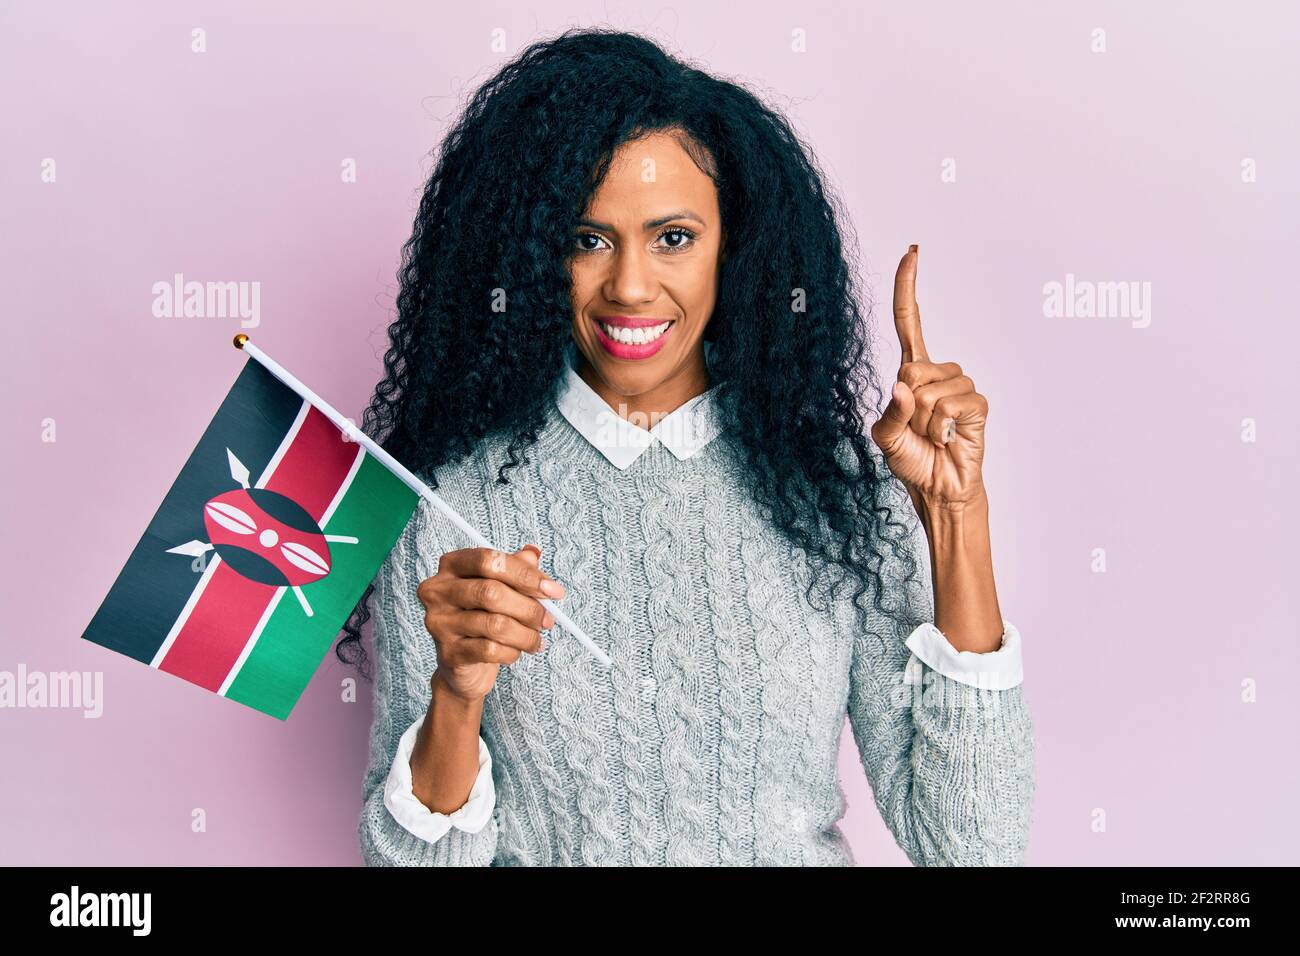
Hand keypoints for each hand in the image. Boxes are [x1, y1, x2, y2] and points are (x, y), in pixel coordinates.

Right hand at [418, 544, 564, 701]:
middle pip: (491, 592)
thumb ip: (516, 568)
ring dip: (526, 634)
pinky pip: (490, 650)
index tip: (553, 591)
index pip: (489, 561)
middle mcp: (438, 591)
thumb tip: (533, 552)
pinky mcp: (448, 652)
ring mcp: (439, 622)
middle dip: (529, 608)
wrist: (463, 664)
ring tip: (536, 639)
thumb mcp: (501, 587)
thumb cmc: (483, 617)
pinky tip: (517, 652)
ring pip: (495, 624)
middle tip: (548, 620)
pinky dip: (512, 652)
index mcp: (452, 565)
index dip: (526, 575)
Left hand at [871, 244, 988, 513]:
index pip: (910, 321)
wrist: (938, 489)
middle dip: (907, 408)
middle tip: (917, 430)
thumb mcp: (885, 438)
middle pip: (913, 371)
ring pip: (931, 393)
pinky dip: (945, 428)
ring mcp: (960, 386)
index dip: (909, 287)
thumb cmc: (911, 459)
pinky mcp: (977, 405)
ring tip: (933, 436)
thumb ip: (890, 414)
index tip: (912, 252)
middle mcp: (936, 373)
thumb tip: (903, 387)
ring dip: (925, 423)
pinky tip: (949, 438)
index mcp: (911, 371)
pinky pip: (954, 406)